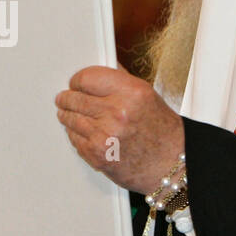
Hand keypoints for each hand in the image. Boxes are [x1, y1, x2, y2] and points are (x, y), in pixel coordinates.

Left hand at [55, 65, 185, 193]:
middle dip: (67, 97)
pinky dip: (75, 134)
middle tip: (64, 98)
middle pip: (75, 98)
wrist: (171, 165)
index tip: (75, 83)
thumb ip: (120, 80)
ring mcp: (105, 136)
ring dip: (67, 115)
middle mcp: (117, 113)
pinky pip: (74, 138)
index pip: (87, 78)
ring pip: (70, 118)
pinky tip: (80, 131)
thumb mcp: (147, 95)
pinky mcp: (97, 155)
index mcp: (131, 93)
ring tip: (67, 112)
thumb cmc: (162, 131)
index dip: (78, 80)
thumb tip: (99, 70)